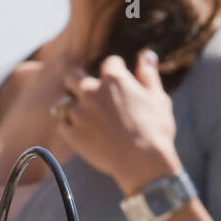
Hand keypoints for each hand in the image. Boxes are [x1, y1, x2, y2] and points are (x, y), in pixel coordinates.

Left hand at [57, 50, 181, 194]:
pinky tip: (83, 134)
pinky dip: (70, 128)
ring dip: (74, 108)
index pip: (110, 64)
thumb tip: (147, 54)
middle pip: (72, 75)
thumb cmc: (155, 132)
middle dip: (79, 81)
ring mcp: (79, 113)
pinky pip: (62, 125)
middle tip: (91, 97)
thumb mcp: (159, 99)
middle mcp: (91, 91)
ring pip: (64, 102)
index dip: (117, 73)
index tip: (122, 87)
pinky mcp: (72, 134)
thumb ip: (149, 74)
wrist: (143, 165)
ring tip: (88, 120)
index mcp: (114, 78)